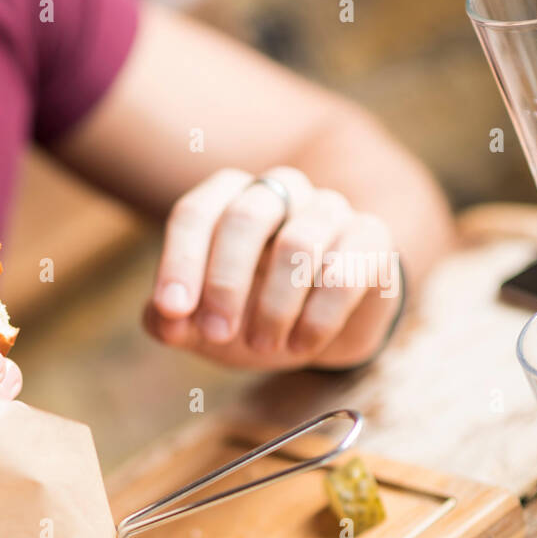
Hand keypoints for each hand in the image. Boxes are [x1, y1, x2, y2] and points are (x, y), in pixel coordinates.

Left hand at [144, 166, 401, 368]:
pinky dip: (318, 316)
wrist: (317, 332)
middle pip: (246, 216)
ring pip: (299, 242)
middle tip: (216, 334)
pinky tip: (300, 345)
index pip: (197, 212)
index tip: (172, 310)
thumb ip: (170, 320)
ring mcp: (329, 210)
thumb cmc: (248, 316)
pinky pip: (347, 270)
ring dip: (274, 305)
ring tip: (263, 345)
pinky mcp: (371, 238)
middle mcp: (279, 192)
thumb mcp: (201, 325)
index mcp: (228, 199)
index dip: (180, 261)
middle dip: (225, 281)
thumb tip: (165, 319)